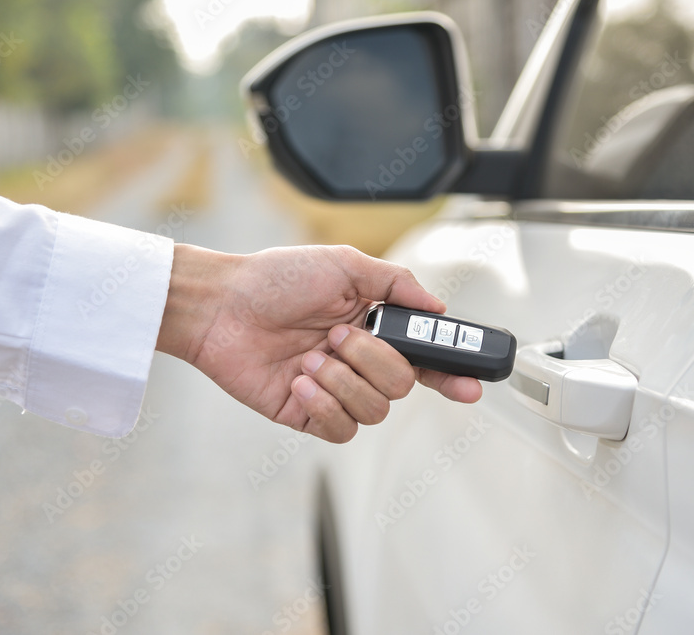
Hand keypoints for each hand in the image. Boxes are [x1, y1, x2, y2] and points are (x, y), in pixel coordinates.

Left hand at [156, 244, 481, 441]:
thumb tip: (437, 309)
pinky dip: (324, 405)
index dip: (452, 374)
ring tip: (310, 357)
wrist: (221, 305)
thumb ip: (396, 284)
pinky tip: (301, 381)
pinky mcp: (307, 414)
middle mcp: (357, 362)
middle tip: (338, 336)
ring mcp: (333, 390)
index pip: (424, 358)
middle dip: (373, 361)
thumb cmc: (275, 279)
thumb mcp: (344, 265)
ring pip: (374, 410)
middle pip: (402, 386)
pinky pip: (340, 429)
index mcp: (373, 327)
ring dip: (343, 380)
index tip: (471, 386)